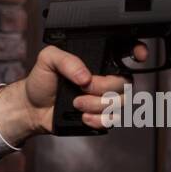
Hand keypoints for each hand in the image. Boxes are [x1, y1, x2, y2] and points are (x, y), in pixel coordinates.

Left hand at [0, 41, 149, 142]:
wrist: (31, 108)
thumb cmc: (41, 81)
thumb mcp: (47, 60)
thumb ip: (66, 59)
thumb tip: (85, 76)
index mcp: (97, 60)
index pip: (126, 52)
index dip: (139, 51)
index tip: (138, 56)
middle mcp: (105, 78)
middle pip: (125, 83)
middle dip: (103, 88)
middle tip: (80, 90)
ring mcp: (104, 98)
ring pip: (121, 102)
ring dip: (98, 105)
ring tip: (76, 104)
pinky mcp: (100, 116)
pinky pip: (113, 120)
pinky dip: (99, 120)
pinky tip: (83, 117)